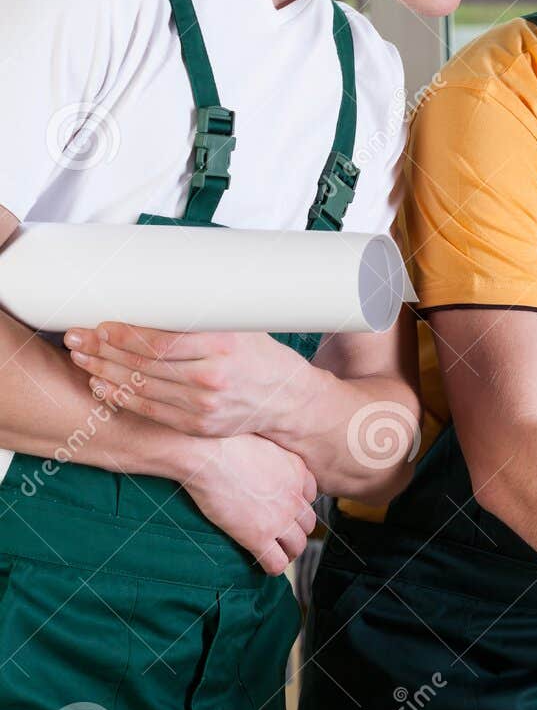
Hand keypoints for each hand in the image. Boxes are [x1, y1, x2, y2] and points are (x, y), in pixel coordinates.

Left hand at [64, 323, 308, 437]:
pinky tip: (102, 385)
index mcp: (223, 346)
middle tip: (77, 337)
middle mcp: (212, 378)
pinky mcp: (197, 425)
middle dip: (103, 350)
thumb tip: (160, 284)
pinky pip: (150, 411)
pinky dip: (122, 397)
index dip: (124, 335)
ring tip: (82, 357)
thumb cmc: (259, 354)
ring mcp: (204, 406)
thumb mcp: (239, 324)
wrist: (286, 399)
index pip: (160, 342)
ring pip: (141, 388)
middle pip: (144, 365)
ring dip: (105, 372)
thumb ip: (201, 312)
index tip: (101, 324)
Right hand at [180, 434, 317, 574]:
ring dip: (288, 551)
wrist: (206, 451)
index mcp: (296, 470)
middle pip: (308, 523)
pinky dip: (272, 567)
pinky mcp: (258, 536)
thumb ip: (269, 454)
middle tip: (282, 535)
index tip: (286, 509)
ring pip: (297, 545)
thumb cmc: (223, 439)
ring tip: (276, 553)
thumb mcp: (260, 438)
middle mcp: (293, 495)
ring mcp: (278, 517)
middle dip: (297, 530)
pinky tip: (262, 564)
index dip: (297, 504)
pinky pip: (276, 562)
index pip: (310, 494)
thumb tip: (260, 458)